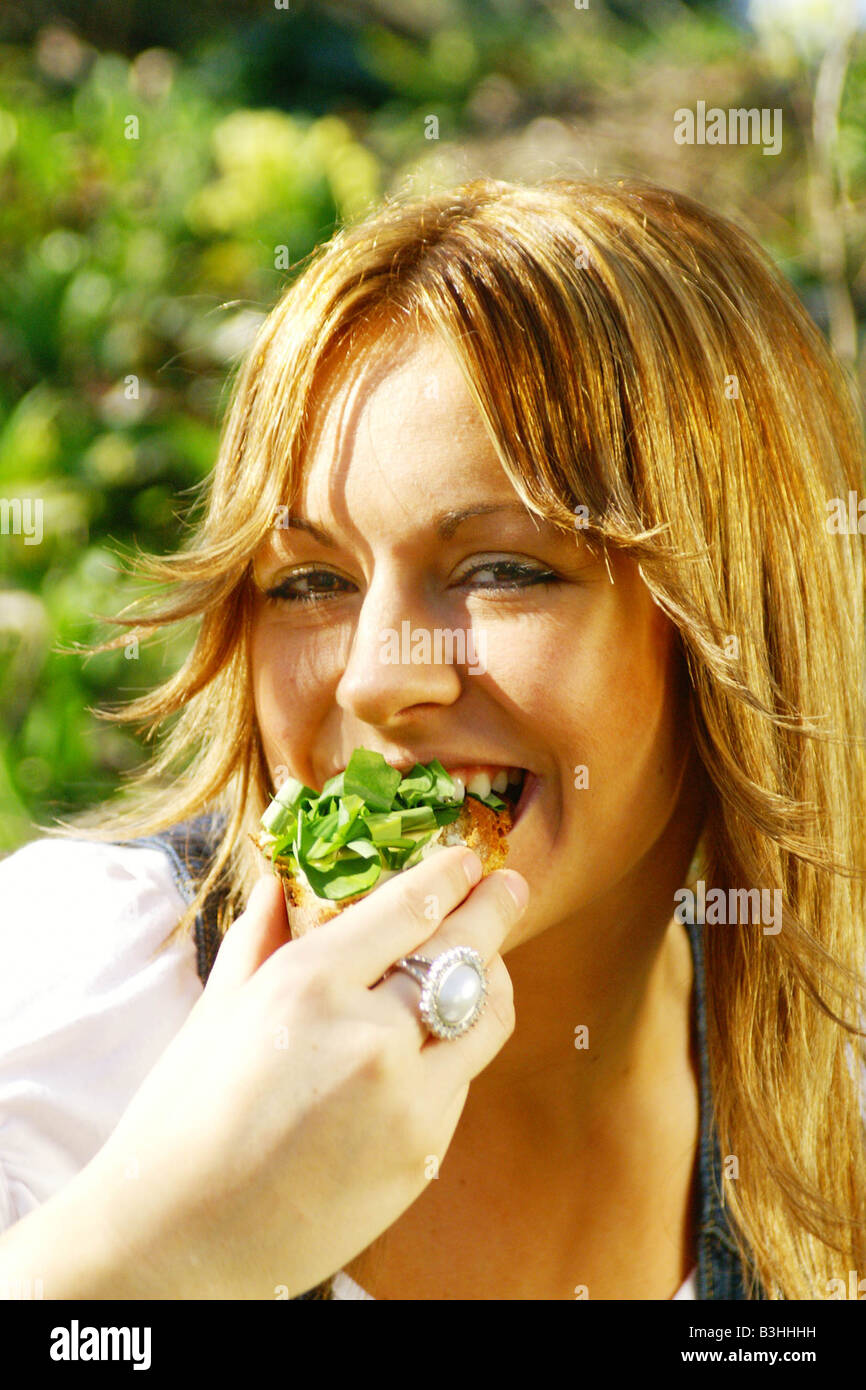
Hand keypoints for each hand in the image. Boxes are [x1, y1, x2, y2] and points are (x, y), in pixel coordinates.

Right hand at [89, 848, 526, 1298]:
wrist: (180, 1244)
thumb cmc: (180, 1124)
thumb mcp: (215, 1014)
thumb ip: (258, 940)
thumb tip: (278, 884)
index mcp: (308, 987)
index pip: (409, 910)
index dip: (449, 875)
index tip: (467, 857)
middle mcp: (371, 1036)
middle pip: (466, 953)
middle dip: (494, 908)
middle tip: (508, 885)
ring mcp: (408, 1100)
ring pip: (484, 1018)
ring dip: (493, 978)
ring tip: (489, 960)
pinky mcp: (425, 1154)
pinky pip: (461, 1079)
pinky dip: (455, 1048)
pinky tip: (436, 1039)